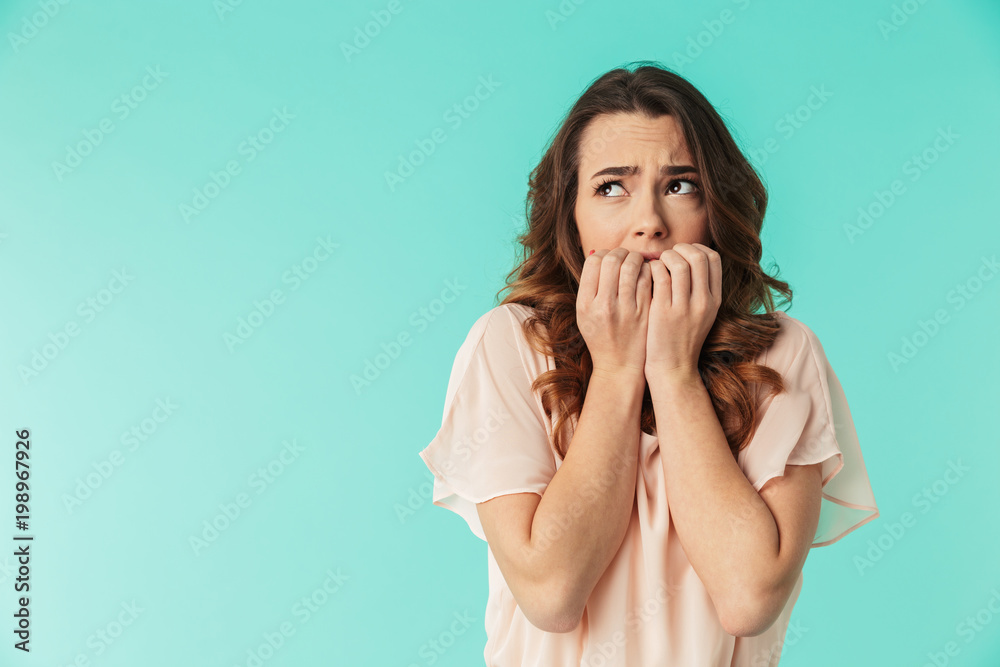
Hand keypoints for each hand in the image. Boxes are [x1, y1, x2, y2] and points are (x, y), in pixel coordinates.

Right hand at [576, 248, 651, 379]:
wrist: (619, 366)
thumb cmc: (601, 338)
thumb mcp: (585, 315)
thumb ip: (589, 286)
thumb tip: (598, 253)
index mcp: (586, 304)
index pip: (593, 262)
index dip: (602, 254)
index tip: (609, 259)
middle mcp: (604, 305)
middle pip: (612, 260)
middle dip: (620, 253)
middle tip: (625, 257)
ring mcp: (626, 309)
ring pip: (632, 266)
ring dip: (636, 258)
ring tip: (637, 262)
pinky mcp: (644, 312)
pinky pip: (647, 279)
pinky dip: (648, 270)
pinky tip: (647, 274)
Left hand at [644, 243, 721, 379]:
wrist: (673, 368)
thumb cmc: (681, 338)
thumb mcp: (700, 314)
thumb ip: (698, 289)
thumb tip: (687, 259)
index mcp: (714, 300)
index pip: (713, 259)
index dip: (696, 248)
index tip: (682, 253)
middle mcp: (703, 302)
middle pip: (698, 257)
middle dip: (680, 249)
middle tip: (667, 255)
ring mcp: (684, 307)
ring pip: (679, 265)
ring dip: (665, 257)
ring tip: (657, 264)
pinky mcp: (663, 313)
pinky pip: (659, 277)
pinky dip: (652, 269)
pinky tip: (647, 275)